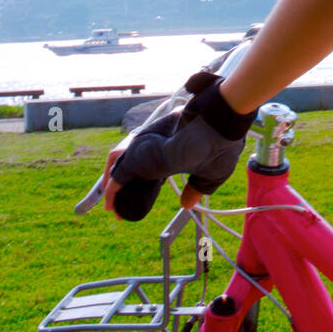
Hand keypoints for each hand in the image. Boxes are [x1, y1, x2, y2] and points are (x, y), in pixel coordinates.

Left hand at [103, 73, 257, 220]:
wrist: (219, 121)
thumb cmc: (221, 143)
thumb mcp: (211, 174)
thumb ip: (196, 188)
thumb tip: (186, 204)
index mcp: (171, 152)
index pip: (151, 172)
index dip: (145, 188)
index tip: (141, 202)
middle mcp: (155, 148)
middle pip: (133, 170)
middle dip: (124, 190)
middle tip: (120, 209)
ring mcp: (146, 149)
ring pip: (121, 168)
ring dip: (114, 189)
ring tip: (113, 208)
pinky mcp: (138, 154)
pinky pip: (118, 175)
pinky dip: (112, 191)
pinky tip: (111, 205)